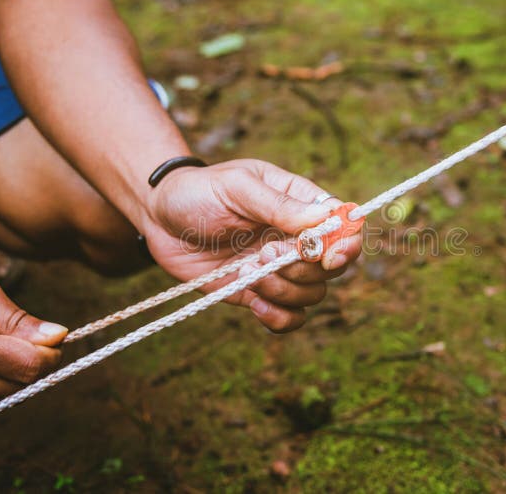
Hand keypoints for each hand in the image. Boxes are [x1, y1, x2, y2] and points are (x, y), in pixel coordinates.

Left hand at [141, 159, 361, 332]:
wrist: (159, 217)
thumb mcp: (238, 188)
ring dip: (285, 291)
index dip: (346, 243)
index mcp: (300, 204)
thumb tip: (325, 217)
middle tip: (264, 253)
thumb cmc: (199, 191)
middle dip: (303, 269)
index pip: (343, 226)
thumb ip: (279, 205)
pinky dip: (280, 319)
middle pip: (331, 267)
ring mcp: (279, 268)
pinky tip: (256, 305)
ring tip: (249, 272)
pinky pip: (289, 318)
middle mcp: (296, 238)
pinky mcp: (258, 293)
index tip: (330, 255)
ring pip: (312, 294)